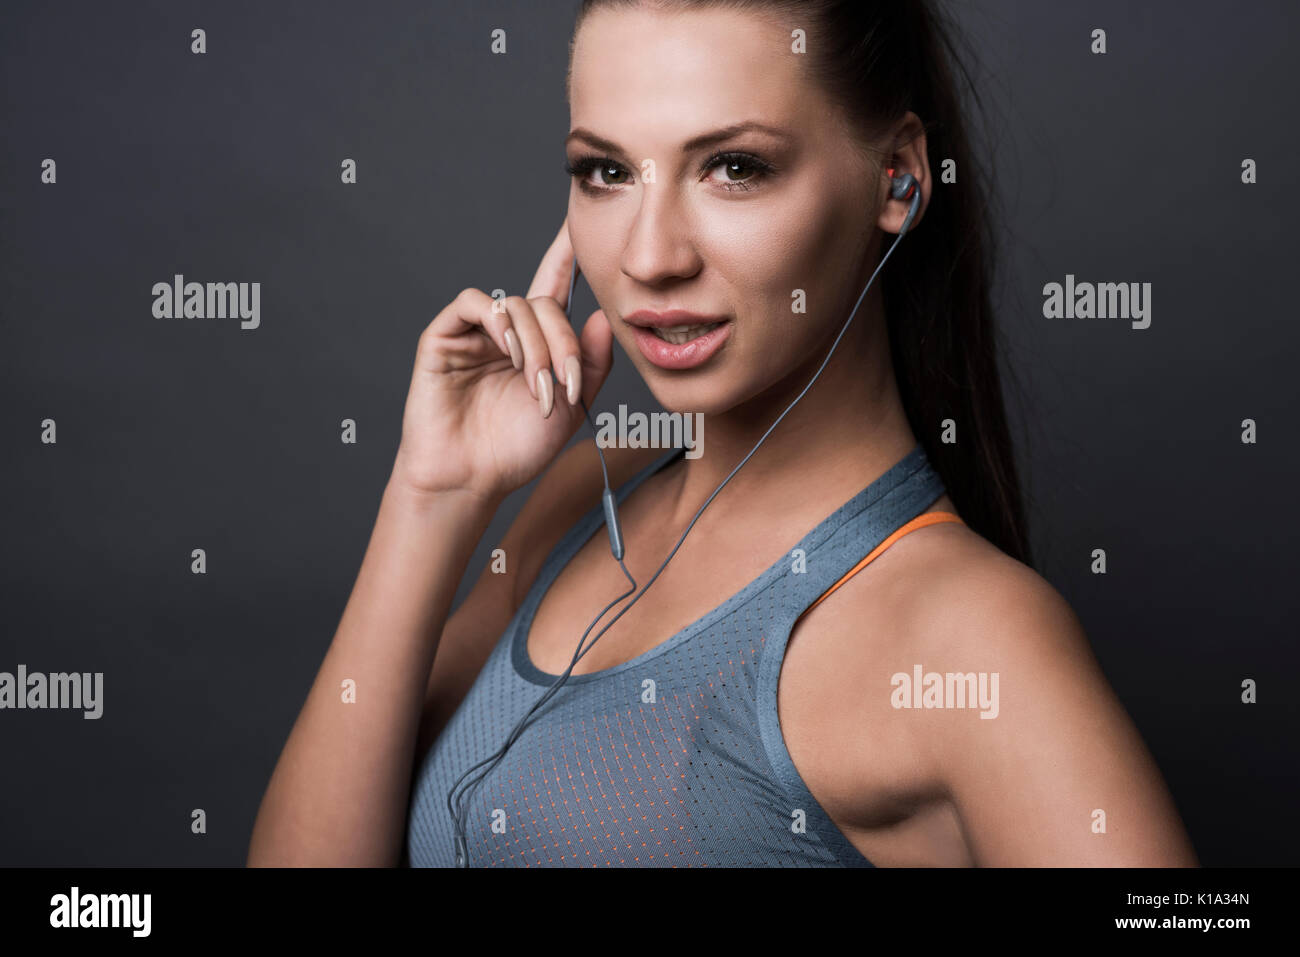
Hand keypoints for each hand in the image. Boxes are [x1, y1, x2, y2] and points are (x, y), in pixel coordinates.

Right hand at [389, 218, 613, 503]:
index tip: (580, 223)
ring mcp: (475, 334)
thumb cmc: (517, 448)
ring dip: (536, 344)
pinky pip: (474, 303)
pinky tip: (509, 353)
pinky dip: (498, 323)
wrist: (472, 478)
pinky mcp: (444, 337)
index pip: (553, 288)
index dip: (566, 255)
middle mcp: (506, 333)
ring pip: (516, 306)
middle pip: (545, 305)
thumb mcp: (572, 407)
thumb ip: (592, 363)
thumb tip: (605, 316)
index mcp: (536, 345)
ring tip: (536, 385)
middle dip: (562, 343)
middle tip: (564, 385)